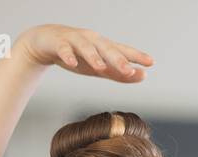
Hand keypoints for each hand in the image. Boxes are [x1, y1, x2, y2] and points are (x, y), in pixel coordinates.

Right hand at [17, 25, 152, 81]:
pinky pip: (64, 48)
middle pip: (107, 48)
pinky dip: (68, 55)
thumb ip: (120, 74)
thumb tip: (142, 75)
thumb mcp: (100, 68)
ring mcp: (75, 40)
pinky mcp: (58, 43)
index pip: (123, 51)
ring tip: (101, 67)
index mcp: (104, 47)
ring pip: (86, 46)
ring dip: (94, 56)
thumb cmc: (79, 56)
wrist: (46, 43)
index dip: (136, 56)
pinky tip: (72, 63)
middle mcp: (92, 41)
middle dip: (118, 59)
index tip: (151, 62)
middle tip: (129, 70)